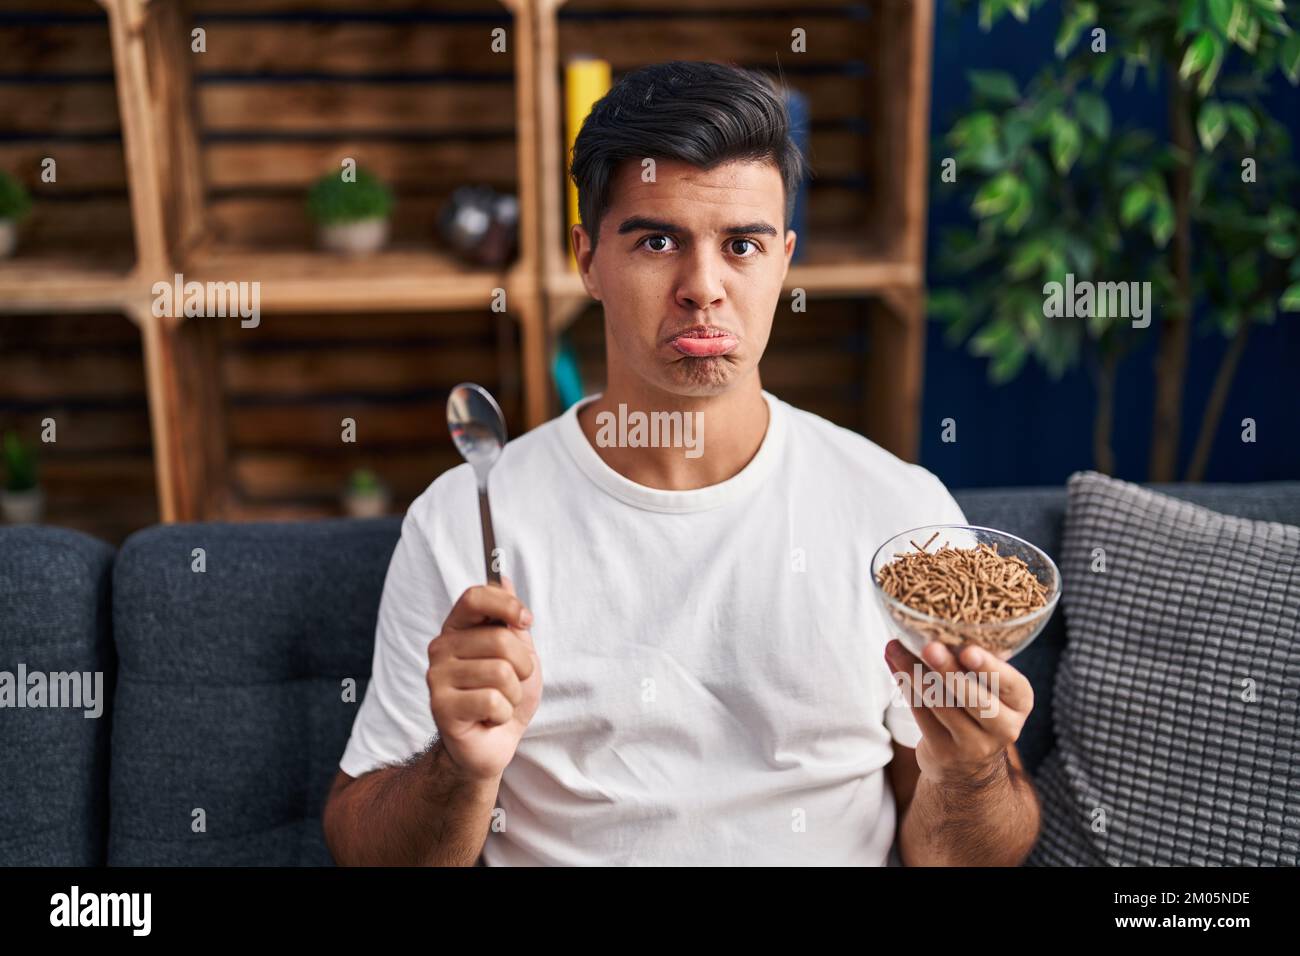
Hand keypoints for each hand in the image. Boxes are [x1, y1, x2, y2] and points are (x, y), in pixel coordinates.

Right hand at [427, 575, 541, 781]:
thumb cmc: (505, 694)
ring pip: (501, 673)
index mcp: (457, 629)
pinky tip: (490, 718)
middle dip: (523, 665)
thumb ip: (509, 617)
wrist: (493, 742)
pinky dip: (504, 713)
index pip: (475, 597)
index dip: (507, 606)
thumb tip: (502, 578)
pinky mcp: (440, 707)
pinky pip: (493, 701)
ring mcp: (437, 677)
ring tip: (501, 702)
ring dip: (514, 693)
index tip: (526, 621)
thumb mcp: (517, 651)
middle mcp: (441, 648)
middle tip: (515, 681)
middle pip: (500, 639)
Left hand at [884, 638, 1032, 784]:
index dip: (988, 667)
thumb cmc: (977, 709)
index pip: (1009, 683)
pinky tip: (894, 664)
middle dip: (949, 670)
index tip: (968, 650)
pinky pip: (921, 714)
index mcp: (1020, 701)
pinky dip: (905, 686)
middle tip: (929, 647)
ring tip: (895, 648)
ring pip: (941, 703)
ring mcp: (975, 744)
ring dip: (914, 672)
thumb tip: (934, 624)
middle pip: (973, 696)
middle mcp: (1004, 726)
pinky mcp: (945, 752)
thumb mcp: (989, 688)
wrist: (968, 768)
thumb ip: (972, 662)